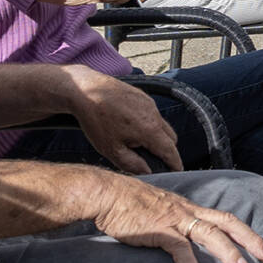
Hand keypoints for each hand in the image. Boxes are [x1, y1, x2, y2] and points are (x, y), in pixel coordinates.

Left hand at [64, 67, 179, 174]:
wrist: (85, 90)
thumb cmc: (96, 120)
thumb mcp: (111, 149)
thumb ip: (132, 164)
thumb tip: (147, 172)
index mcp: (149, 130)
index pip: (170, 151)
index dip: (175, 163)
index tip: (177, 171)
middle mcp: (154, 115)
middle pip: (171, 138)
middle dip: (167, 150)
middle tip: (155, 159)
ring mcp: (149, 103)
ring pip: (162, 124)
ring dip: (157, 135)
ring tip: (137, 142)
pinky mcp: (143, 96)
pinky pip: (152, 113)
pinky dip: (148, 123)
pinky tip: (129, 126)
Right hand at [87, 172, 262, 262]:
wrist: (106, 194)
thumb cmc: (129, 206)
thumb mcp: (159, 211)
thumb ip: (174, 224)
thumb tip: (184, 240)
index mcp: (189, 208)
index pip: (224, 217)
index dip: (245, 230)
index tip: (261, 245)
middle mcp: (187, 211)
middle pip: (226, 222)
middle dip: (249, 239)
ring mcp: (173, 219)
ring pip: (209, 234)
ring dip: (227, 253)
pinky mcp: (157, 229)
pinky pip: (178, 246)